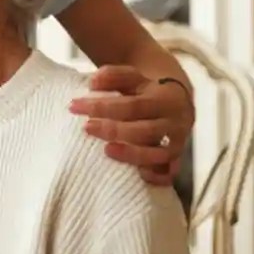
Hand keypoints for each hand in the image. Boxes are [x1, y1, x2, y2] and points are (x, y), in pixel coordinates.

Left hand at [69, 65, 193, 185]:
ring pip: (158, 154)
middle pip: (144, 131)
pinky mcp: (175, 161)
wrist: (177, 103)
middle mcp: (175, 122)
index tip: (75, 106)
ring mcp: (177, 143)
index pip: (132, 106)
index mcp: (165, 99)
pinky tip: (137, 175)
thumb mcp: (132, 76)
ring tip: (106, 150)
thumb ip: (112, 76)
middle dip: (113, 131)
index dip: (103, 107)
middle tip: (86, 127)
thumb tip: (93, 83)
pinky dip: (155, 177)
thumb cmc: (146, 90)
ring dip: (132, 155)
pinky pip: (169, 174)